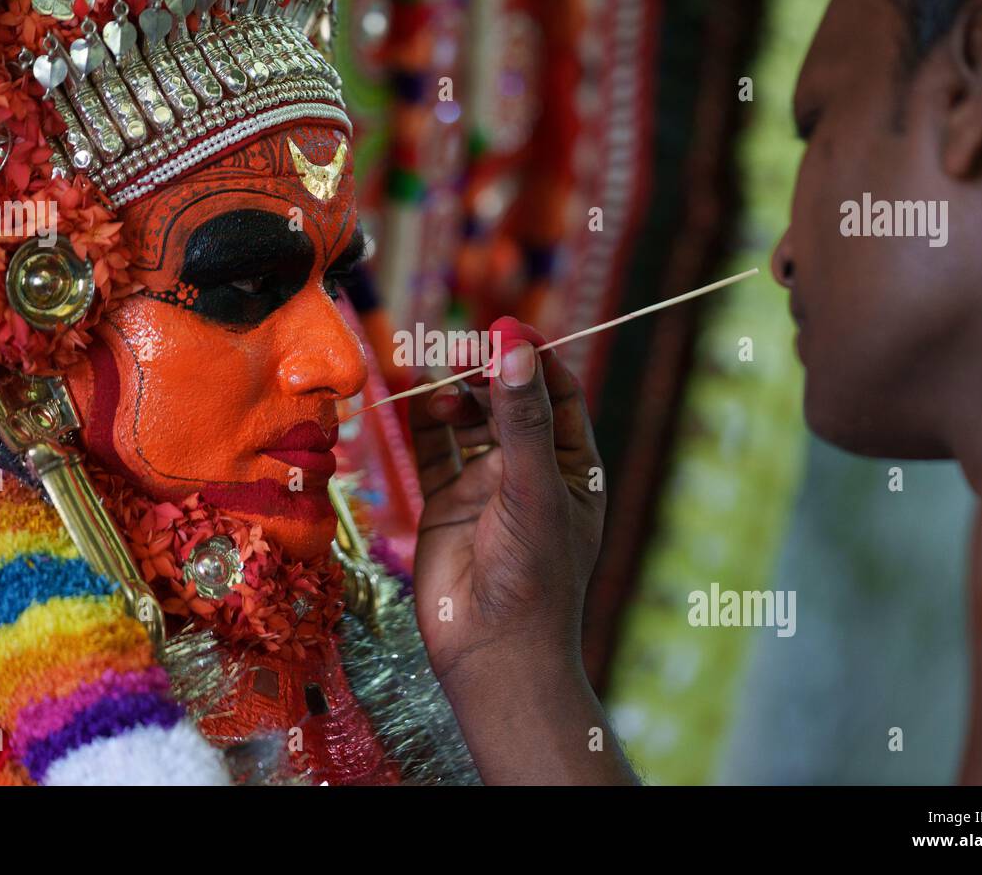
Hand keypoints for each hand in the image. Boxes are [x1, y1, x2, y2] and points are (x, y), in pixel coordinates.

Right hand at [408, 317, 634, 783]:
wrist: (494, 654)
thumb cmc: (535, 576)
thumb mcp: (535, 488)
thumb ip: (521, 419)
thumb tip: (512, 346)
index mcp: (572, 464)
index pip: (554, 391)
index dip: (530, 355)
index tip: (504, 327)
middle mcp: (528, 469)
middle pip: (506, 399)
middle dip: (484, 371)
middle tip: (459, 350)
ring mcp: (485, 485)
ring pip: (466, 421)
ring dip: (452, 395)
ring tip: (437, 382)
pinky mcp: (444, 504)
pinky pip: (429, 451)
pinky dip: (419, 423)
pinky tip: (410, 399)